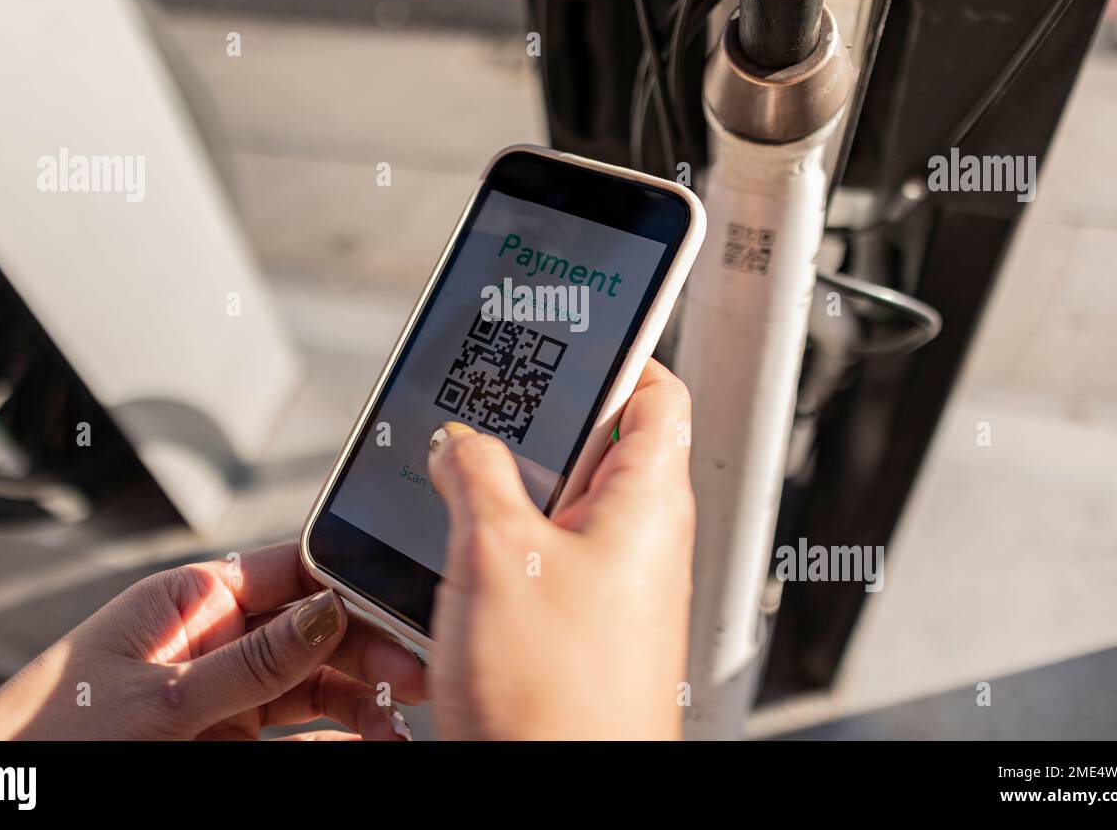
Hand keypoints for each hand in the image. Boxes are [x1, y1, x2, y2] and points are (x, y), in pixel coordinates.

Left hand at [0, 543, 425, 739]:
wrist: (9, 791)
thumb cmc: (53, 732)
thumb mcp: (159, 696)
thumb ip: (250, 660)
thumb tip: (327, 613)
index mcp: (193, 596)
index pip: (293, 570)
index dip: (351, 583)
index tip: (398, 606)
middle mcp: (218, 635)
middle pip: (317, 628)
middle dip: (370, 647)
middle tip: (417, 674)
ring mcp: (227, 688)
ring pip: (317, 680)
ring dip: (363, 697)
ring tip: (400, 722)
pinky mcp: (231, 737)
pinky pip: (299, 729)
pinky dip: (339, 735)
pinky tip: (370, 741)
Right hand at [427, 359, 694, 739]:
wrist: (559, 793)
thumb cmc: (558, 701)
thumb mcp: (494, 556)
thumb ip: (474, 476)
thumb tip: (459, 440)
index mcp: (648, 499)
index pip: (657, 391)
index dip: (617, 351)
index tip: (571, 332)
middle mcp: (643, 536)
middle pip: (601, 442)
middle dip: (540, 425)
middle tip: (486, 411)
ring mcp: (614, 581)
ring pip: (564, 501)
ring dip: (512, 488)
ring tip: (459, 482)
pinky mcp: (584, 622)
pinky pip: (547, 555)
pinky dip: (505, 541)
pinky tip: (461, 551)